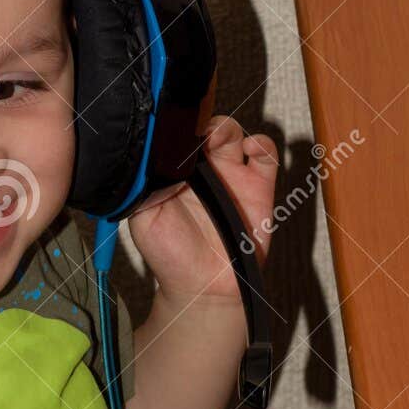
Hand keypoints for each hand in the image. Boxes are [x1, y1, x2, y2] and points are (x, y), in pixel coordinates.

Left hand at [127, 114, 278, 308]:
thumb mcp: (143, 218)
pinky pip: (265, 154)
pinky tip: (249, 150)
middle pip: (204, 126)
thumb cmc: (171, 255)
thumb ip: (145, 187)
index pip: (176, 134)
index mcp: (174, 170)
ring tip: (218, 139)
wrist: (203, 287)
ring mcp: (232, 174)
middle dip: (200, 121)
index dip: (177, 125)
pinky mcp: (259, 186)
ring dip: (227, 127)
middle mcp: (203, 168)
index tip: (174, 127)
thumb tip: (154, 160)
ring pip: (233, 132)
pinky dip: (261, 143)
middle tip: (196, 134)